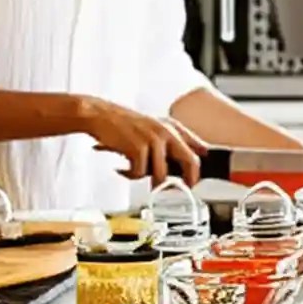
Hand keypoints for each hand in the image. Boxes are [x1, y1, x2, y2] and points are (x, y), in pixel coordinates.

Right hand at [80, 97, 207, 185]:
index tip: (198, 179)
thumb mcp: (155, 128)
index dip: (201, 166)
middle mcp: (167, 132)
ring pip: (162, 174)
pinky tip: (124, 169)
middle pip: (190, 161)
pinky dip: (131, 176)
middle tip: (183, 188)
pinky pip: (139, 173)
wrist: (101, 115)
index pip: (199, 147)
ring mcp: (153, 140)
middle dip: (189, 179)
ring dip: (151, 182)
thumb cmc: (127, 125)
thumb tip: (185, 165)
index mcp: (174, 127)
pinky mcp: (138, 148)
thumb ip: (171, 142)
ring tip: (139, 176)